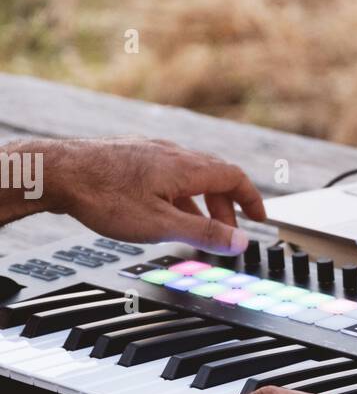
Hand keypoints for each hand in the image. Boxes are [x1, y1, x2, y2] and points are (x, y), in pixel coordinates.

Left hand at [42, 136, 266, 252]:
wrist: (58, 172)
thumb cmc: (104, 197)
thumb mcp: (161, 225)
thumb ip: (203, 233)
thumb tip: (240, 241)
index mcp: (186, 167)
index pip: (234, 177)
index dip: (251, 199)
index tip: (259, 218)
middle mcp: (173, 153)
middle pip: (214, 175)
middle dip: (226, 207)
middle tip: (226, 235)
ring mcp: (151, 152)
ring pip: (190, 175)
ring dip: (201, 202)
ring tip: (195, 228)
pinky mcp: (133, 156)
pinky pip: (169, 173)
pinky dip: (179, 194)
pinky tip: (163, 211)